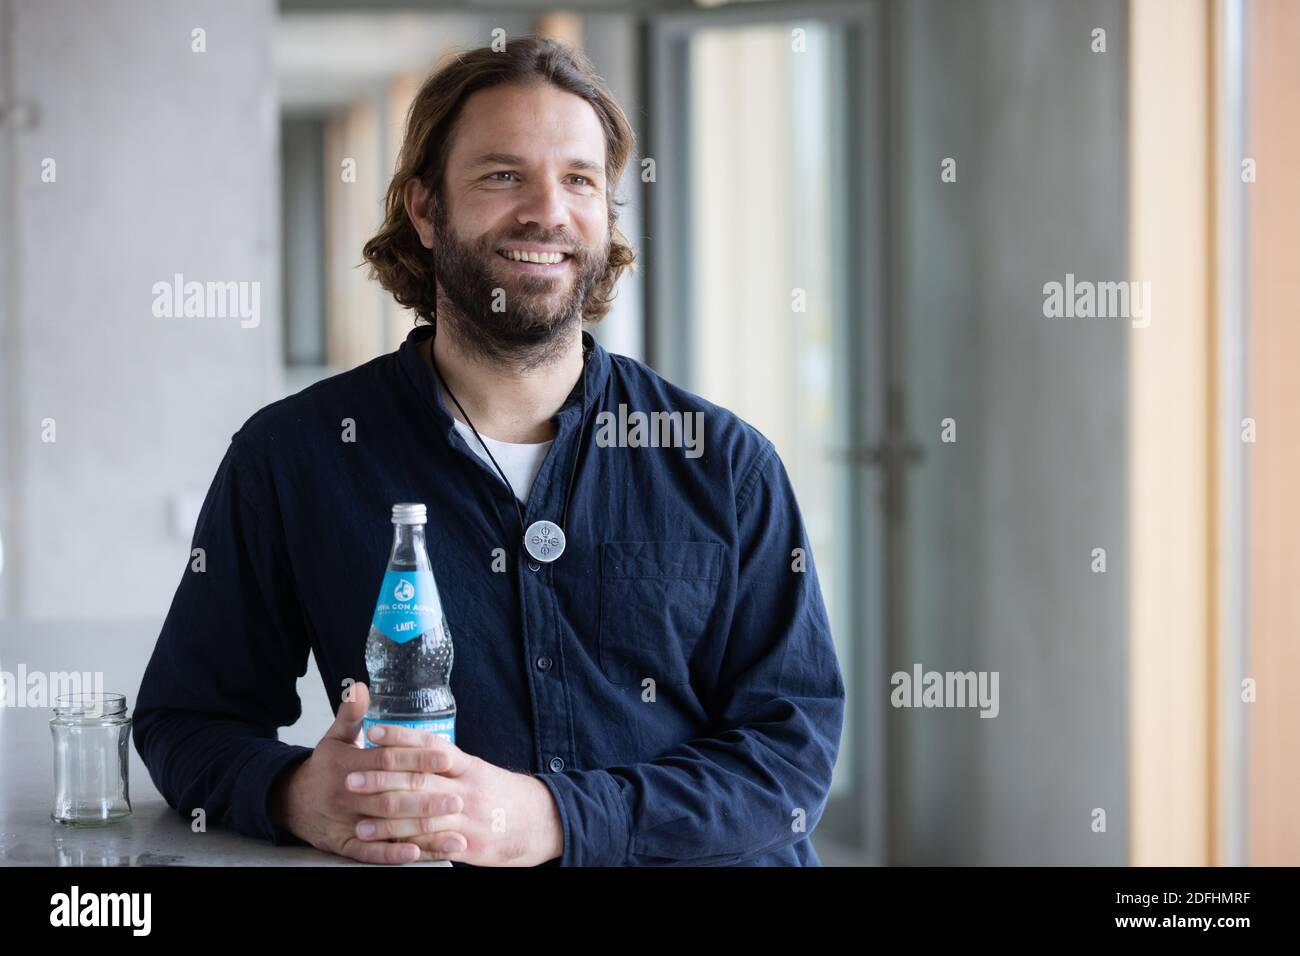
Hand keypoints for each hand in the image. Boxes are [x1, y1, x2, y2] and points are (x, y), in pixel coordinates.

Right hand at [269, 681, 459, 863]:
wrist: (291, 802)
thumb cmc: (324, 767)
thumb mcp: (335, 738)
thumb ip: (350, 714)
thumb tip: (359, 687)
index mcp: (347, 766)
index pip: (386, 760)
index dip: (416, 758)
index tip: (446, 757)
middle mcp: (346, 795)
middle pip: (390, 797)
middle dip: (426, 799)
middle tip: (458, 799)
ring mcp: (345, 822)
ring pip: (385, 828)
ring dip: (420, 832)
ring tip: (453, 834)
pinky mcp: (344, 845)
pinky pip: (369, 853)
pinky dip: (392, 855)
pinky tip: (416, 855)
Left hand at [354, 723, 563, 865]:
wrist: (539, 821)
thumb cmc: (501, 793)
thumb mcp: (478, 770)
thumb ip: (447, 763)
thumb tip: (411, 747)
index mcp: (468, 766)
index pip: (432, 747)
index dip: (401, 739)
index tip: (374, 733)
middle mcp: (467, 790)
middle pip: (420, 782)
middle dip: (382, 780)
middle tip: (352, 778)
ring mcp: (468, 819)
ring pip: (421, 819)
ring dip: (387, 823)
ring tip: (360, 823)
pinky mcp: (469, 846)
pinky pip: (434, 848)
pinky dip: (408, 849)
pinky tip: (388, 850)